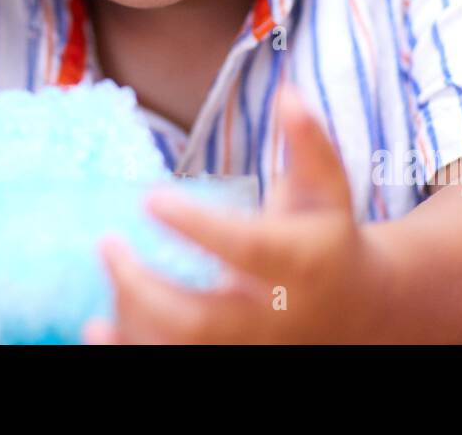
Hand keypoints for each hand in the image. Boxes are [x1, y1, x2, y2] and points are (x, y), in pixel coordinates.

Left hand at [83, 83, 392, 343]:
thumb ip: (309, 141)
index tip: (149, 198)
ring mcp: (251, 352)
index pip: (246, 249)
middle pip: (202, 320)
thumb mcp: (329, 187)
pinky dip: (129, 354)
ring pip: (181, 351)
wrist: (363, 316)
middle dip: (144, 287)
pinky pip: (174, 371)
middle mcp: (275, 319)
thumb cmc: (329, 238)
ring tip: (108, 271)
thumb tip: (287, 91)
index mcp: (302, 265)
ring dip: (131, 319)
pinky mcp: (231, 366)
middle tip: (107, 244)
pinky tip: (98, 325)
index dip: (196, 227)